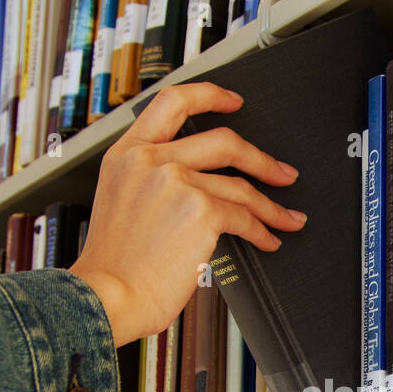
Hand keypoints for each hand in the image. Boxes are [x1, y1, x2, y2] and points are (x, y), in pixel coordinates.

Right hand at [70, 82, 307, 345]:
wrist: (106, 296)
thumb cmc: (113, 266)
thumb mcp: (121, 204)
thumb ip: (151, 182)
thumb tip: (200, 186)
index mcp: (127, 154)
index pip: (172, 102)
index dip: (209, 95)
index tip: (233, 101)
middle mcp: (150, 160)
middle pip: (223, 140)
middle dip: (261, 158)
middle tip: (280, 172)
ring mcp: (176, 181)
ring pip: (240, 185)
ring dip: (270, 204)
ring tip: (286, 217)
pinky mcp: (199, 210)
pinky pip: (243, 216)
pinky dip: (262, 230)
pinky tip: (267, 239)